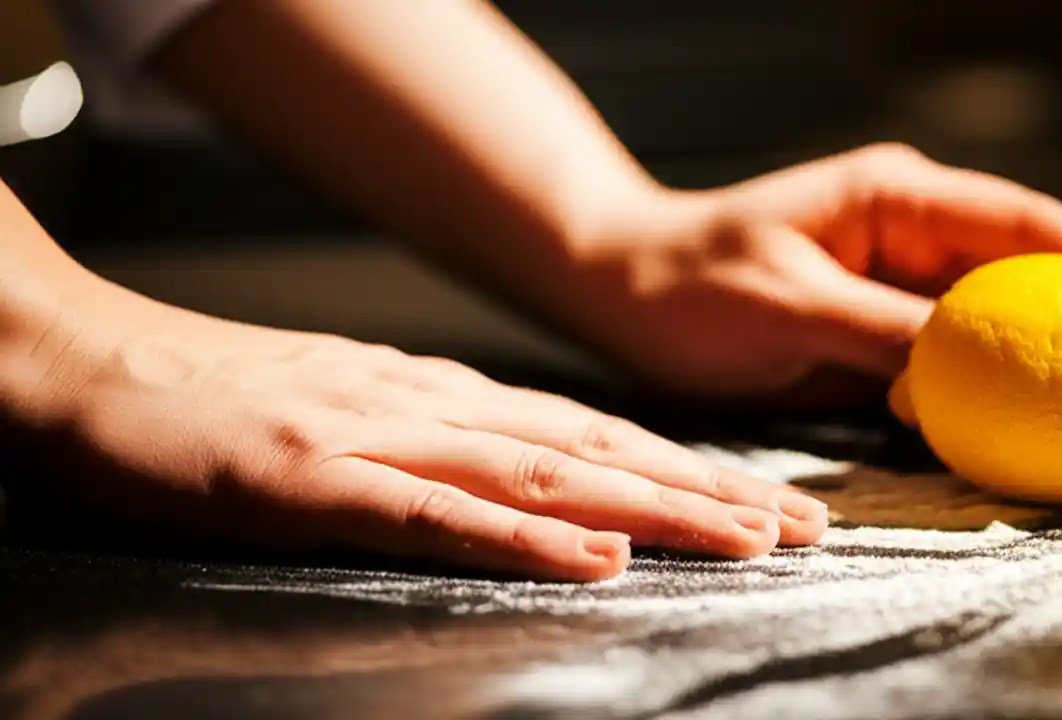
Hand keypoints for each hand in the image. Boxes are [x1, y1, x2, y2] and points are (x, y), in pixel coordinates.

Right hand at [3, 284, 826, 581]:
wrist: (93, 361)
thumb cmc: (221, 400)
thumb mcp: (356, 408)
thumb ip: (442, 443)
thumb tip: (531, 480)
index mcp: (445, 399)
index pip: (593, 436)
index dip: (688, 470)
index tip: (769, 501)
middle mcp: (432, 409)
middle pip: (596, 452)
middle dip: (706, 490)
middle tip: (802, 523)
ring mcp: (378, 439)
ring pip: (543, 476)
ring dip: (653, 505)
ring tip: (745, 536)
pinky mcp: (313, 480)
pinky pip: (434, 514)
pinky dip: (521, 538)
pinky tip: (592, 557)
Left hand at [572, 143, 1061, 402]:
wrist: (622, 293)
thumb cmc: (689, 284)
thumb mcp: (788, 304)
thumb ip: (881, 332)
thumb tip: (973, 372)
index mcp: (895, 197)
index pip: (1022, 225)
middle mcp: (906, 233)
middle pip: (1027, 275)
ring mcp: (892, 284)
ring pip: (994, 324)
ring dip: (1054, 367)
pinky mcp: (873, 331)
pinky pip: (949, 364)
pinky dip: (989, 397)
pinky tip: (1031, 433)